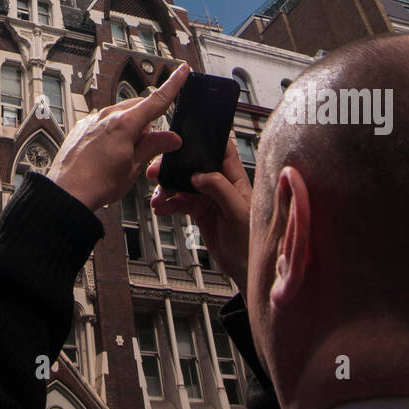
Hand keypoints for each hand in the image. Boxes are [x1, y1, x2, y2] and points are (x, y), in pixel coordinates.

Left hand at [48, 63, 186, 212]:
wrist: (67, 193)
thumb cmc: (96, 184)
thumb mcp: (133, 168)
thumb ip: (153, 147)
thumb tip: (172, 138)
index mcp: (124, 124)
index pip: (157, 99)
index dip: (173, 84)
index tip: (182, 70)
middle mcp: (107, 116)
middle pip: (139, 108)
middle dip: (147, 123)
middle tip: (145, 148)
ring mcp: (92, 120)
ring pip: (121, 115)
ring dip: (129, 129)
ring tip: (122, 157)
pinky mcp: (82, 127)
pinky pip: (105, 122)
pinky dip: (113, 132)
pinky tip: (107, 154)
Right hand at [147, 132, 251, 293]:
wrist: (246, 269)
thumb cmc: (252, 241)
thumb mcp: (238, 212)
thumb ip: (220, 190)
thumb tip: (198, 174)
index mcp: (235, 177)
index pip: (220, 149)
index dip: (203, 140)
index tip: (181, 139)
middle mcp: (221, 184)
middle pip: (193, 165)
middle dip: (173, 167)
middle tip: (156, 173)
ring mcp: (209, 197)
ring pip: (182, 184)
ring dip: (167, 189)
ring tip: (158, 200)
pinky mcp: (200, 211)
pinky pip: (179, 202)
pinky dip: (168, 204)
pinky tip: (162, 209)